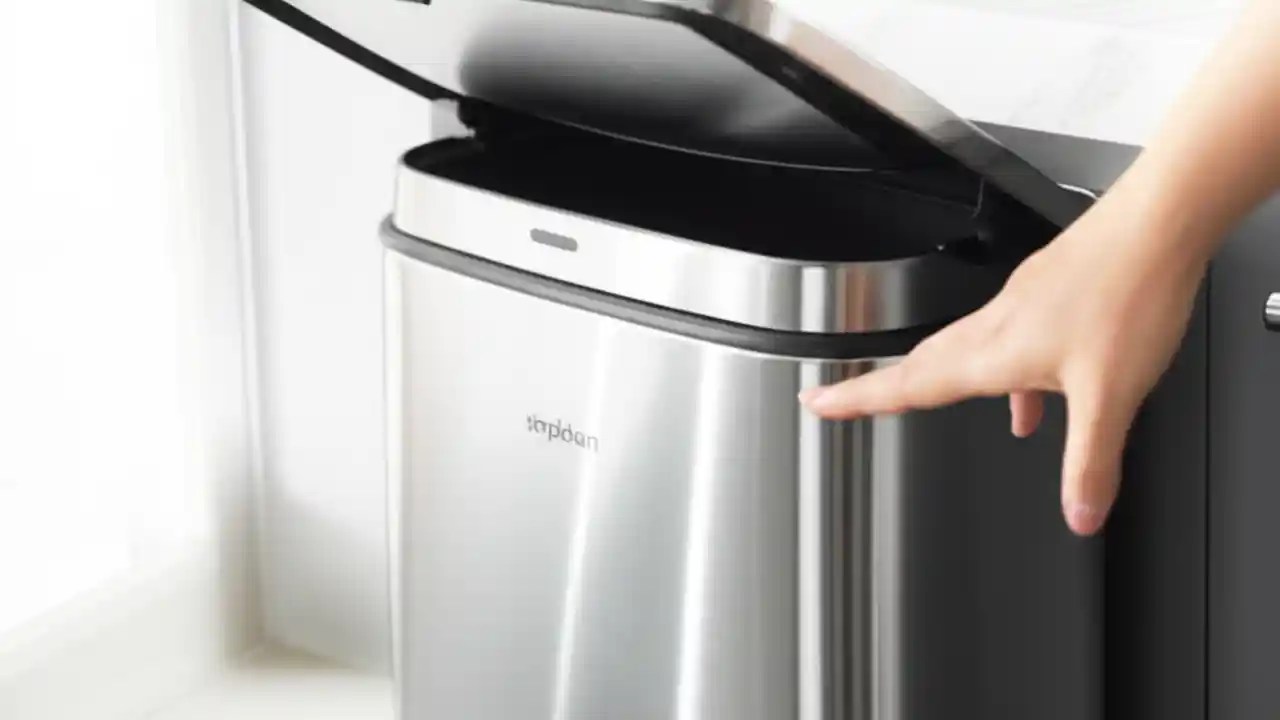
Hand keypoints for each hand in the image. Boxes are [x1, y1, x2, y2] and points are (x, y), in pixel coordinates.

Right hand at [799, 178, 1211, 535]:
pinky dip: (1001, 371)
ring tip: (930, 404)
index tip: (817, 403)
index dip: (858, 399)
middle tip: (840, 398)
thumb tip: (1079, 511)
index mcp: (994, 353)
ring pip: (960, 350)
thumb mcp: (1112, 395)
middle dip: (877, 387)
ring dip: (934, 377)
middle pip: (921, 364)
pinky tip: (1037, 392)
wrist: (1158, 225)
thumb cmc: (1129, 294)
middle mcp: (996, 326)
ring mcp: (1019, 305)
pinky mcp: (1045, 293)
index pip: (909, 384)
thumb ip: (1091, 461)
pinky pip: (1003, 339)